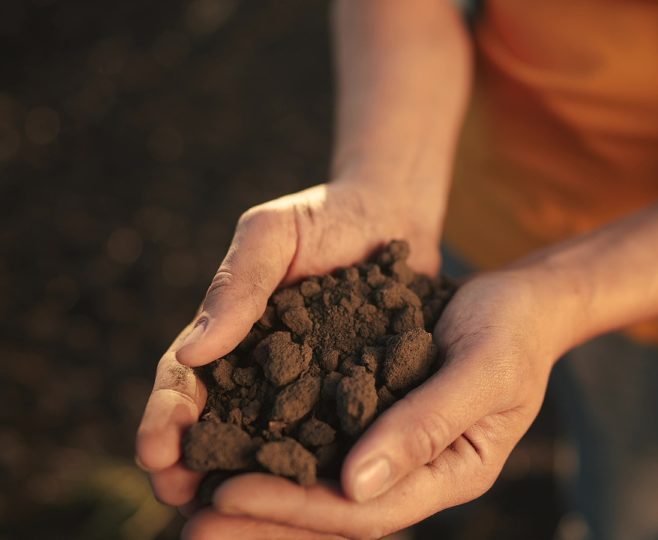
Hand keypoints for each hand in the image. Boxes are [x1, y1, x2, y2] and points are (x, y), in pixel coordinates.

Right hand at [135, 179, 441, 511]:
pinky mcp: (351, 397)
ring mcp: (305, 388)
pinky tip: (313, 496)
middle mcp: (260, 371)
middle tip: (178, 496)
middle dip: (191, 465)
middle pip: (215, 428)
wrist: (390, 217)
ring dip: (246, 480)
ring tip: (234, 512)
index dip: (164, 417)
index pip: (183, 383)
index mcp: (228, 335)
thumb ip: (237, 284)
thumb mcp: (273, 234)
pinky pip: (328, 438)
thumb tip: (193, 350)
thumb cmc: (325, 215)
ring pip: (267, 445)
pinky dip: (311, 468)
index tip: (155, 448)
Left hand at [182, 269, 575, 538]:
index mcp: (453, 473)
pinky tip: (234, 449)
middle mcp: (421, 475)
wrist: (525, 303)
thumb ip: (427, 425)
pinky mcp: (381, 424)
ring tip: (194, 500)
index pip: (366, 509)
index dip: (295, 507)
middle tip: (191, 523)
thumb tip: (355, 485)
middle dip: (264, 521)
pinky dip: (280, 456)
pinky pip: (325, 452)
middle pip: (335, 515)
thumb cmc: (512, 331)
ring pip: (324, 491)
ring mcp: (400, 453)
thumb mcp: (483, 370)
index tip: (227, 495)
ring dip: (263, 499)